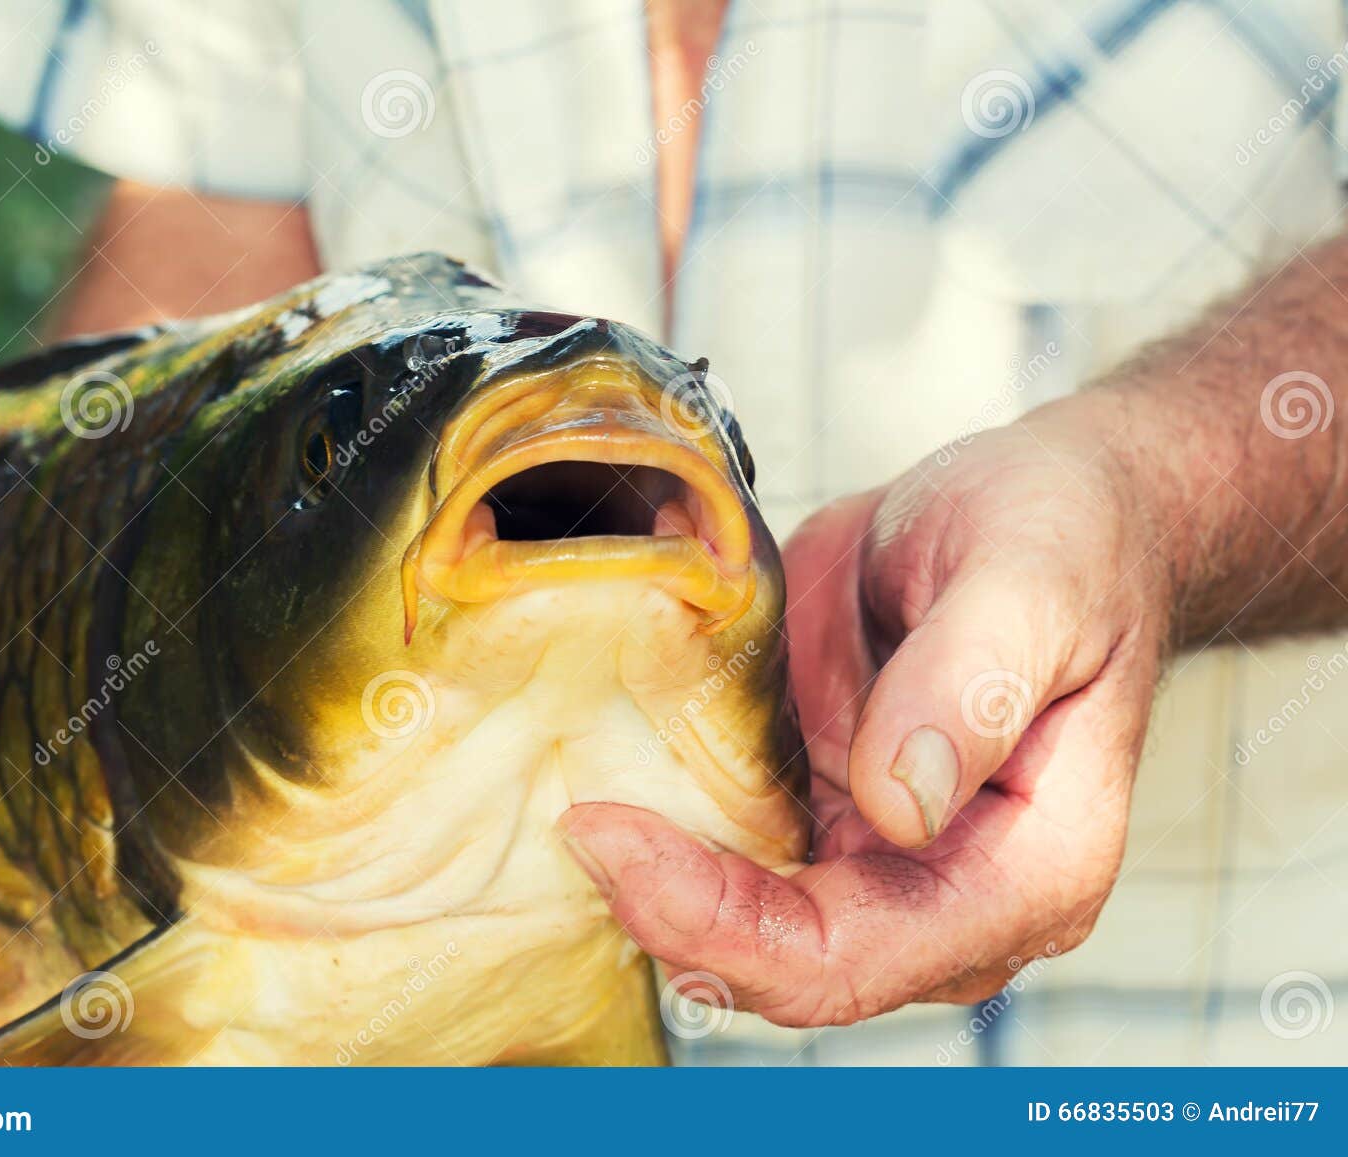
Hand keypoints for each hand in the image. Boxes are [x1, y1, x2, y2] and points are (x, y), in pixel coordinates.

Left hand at [559, 402, 1172, 1024]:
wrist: (1047, 513)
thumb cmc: (1066, 541)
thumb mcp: (1034, 580)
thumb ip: (975, 683)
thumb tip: (902, 803)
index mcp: (1029, 869)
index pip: (856, 958)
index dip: (725, 927)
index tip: (619, 839)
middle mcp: (948, 895)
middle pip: (783, 968)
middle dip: (668, 913)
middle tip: (580, 823)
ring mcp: (878, 861)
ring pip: (742, 929)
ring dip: (652, 887)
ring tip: (579, 805)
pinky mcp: (826, 814)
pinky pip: (730, 857)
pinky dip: (665, 834)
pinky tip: (611, 781)